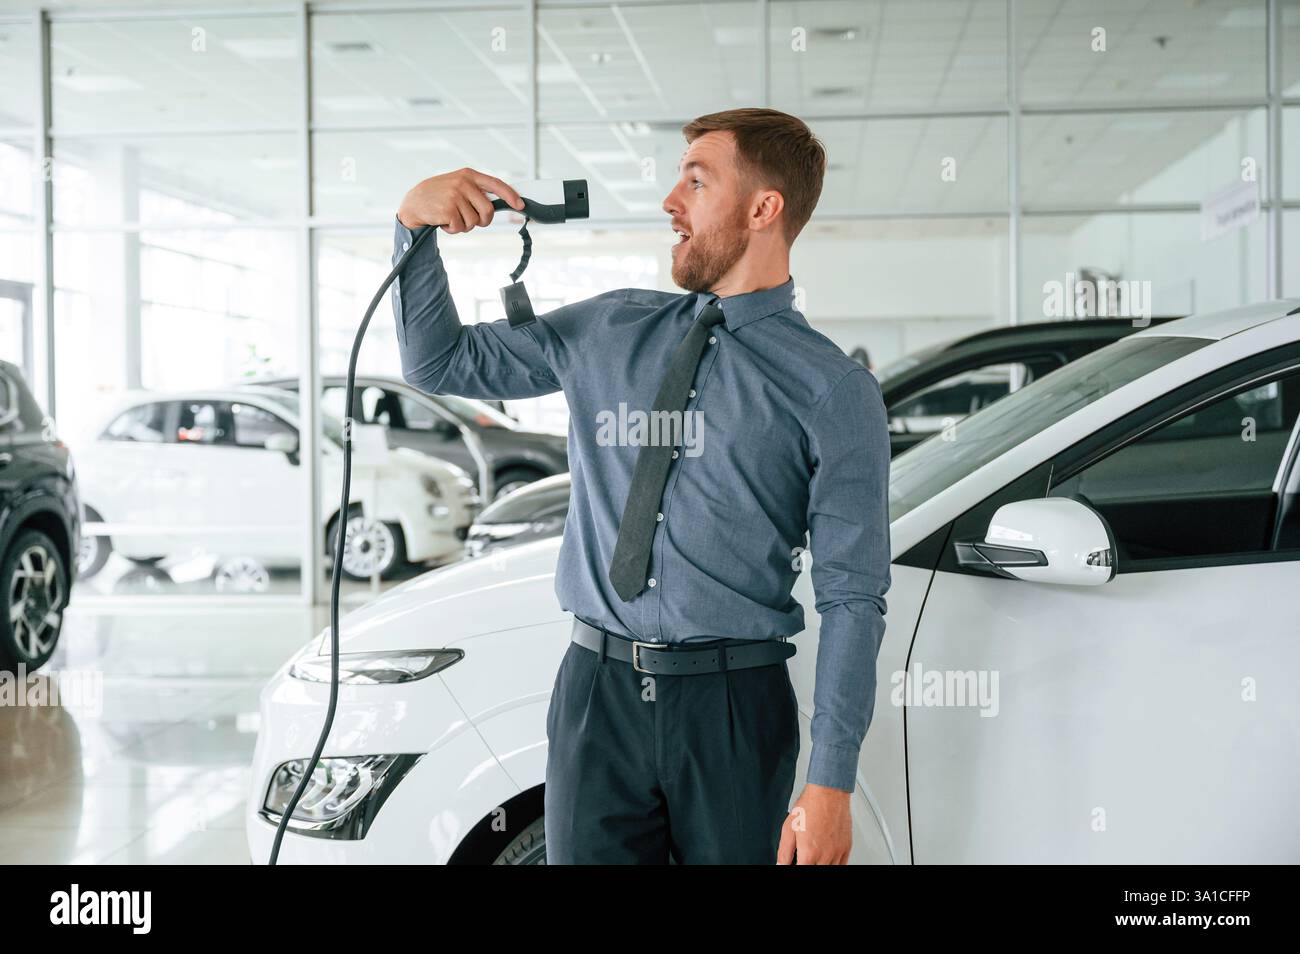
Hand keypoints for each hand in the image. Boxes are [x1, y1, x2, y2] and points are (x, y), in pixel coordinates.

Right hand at [397, 167, 524, 233]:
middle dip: (482, 221)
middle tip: (470, 220)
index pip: (496, 184)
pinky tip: (443, 221)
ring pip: (474, 222)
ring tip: (451, 217)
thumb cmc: (439, 196)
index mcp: (468, 175)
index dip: (510, 195)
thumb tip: (501, 202)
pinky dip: (453, 229)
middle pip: (488, 210)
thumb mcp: (458, 185)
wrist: (414, 202)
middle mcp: (463, 183)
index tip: (520, 205)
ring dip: (464, 226)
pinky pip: (460, 228)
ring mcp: (455, 196)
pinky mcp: (448, 209)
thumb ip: (476, 191)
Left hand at [776, 783, 851, 864]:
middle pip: (816, 872)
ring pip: (830, 870)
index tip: (796, 862)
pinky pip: (842, 865)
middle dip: (808, 865)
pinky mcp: (846, 848)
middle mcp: (825, 855)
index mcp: (809, 853)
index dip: (796, 868)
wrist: (829, 792)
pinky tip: (826, 859)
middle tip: (804, 857)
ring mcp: (837, 853)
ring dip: (820, 865)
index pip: (801, 872)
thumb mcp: (789, 828)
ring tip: (814, 857)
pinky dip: (833, 864)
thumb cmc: (810, 805)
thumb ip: (784, 851)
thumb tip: (781, 864)